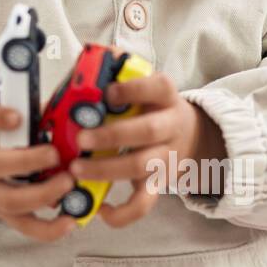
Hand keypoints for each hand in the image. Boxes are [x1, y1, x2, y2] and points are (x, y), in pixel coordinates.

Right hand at [0, 101, 79, 241]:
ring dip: (42, 194)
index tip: (17, 116)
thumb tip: (71, 109)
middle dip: (25, 161)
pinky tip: (71, 221)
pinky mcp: (4, 215)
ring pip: (9, 200)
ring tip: (69, 182)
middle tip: (55, 155)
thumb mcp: (3, 125)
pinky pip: (24, 227)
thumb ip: (33, 115)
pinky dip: (49, 229)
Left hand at [68, 73, 224, 228]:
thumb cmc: (150, 105)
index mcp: (164, 95)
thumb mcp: (143, 83)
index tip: (107, 92)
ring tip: (76, 169)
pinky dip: (124, 212)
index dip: (132, 90)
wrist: (190, 134)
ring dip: (107, 170)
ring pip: (142, 166)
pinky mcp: (159, 183)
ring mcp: (166, 156)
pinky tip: (101, 209)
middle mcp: (169, 125)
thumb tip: (92, 54)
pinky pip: (145, 203)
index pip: (156, 87)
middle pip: (147, 131)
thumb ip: (118, 70)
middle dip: (112, 135)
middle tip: (81, 139)